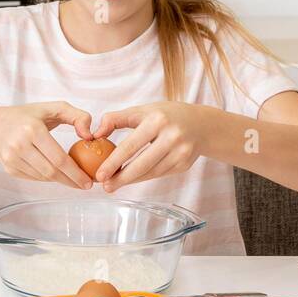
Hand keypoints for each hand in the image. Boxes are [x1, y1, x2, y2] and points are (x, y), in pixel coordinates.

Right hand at [0, 102, 94, 189]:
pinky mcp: (9, 168)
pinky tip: (58, 176)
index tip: (89, 180)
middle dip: (71, 181)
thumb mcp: (54, 107)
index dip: (76, 173)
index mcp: (32, 130)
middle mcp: (19, 145)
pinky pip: (34, 178)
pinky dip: (48, 179)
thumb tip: (90, 136)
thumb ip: (78, 116)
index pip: (59, 158)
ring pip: (43, 177)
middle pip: (51, 171)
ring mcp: (12, 158)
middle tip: (86, 185)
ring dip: (61, 181)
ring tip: (75, 180)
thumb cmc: (27, 116)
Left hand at [91, 101, 218, 192]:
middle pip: (141, 164)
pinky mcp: (184, 165)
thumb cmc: (166, 116)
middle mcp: (172, 137)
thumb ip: (117, 119)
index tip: (100, 174)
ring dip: (131, 180)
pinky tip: (133, 178)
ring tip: (114, 184)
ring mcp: (180, 153)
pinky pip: (159, 174)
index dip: (113, 162)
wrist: (202, 124)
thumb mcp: (143, 110)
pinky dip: (144, 178)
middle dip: (121, 178)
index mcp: (157, 120)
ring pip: (150, 173)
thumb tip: (95, 134)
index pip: (130, 146)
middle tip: (105, 186)